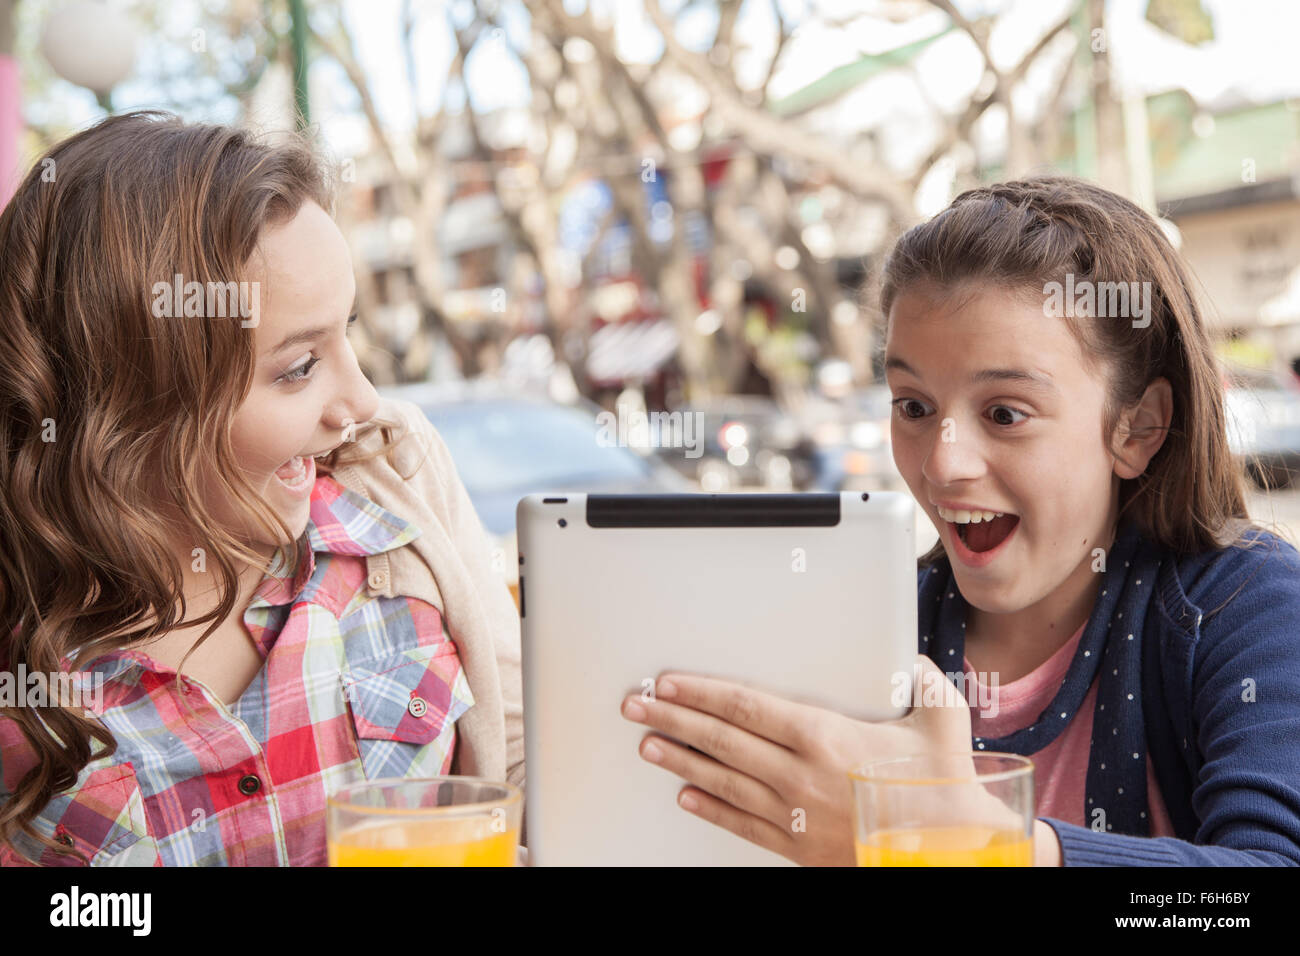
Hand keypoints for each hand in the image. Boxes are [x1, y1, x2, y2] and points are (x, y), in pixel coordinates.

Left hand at [620, 654, 976, 865]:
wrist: (948, 853)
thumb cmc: (939, 791)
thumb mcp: (943, 723)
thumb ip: (924, 680)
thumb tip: (911, 655)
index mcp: (824, 737)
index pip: (745, 707)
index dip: (700, 693)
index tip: (670, 683)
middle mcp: (799, 774)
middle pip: (721, 740)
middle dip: (673, 719)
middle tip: (638, 706)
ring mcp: (794, 812)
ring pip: (722, 780)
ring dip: (680, 760)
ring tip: (648, 744)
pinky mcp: (798, 844)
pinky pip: (741, 822)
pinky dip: (709, 807)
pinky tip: (685, 794)